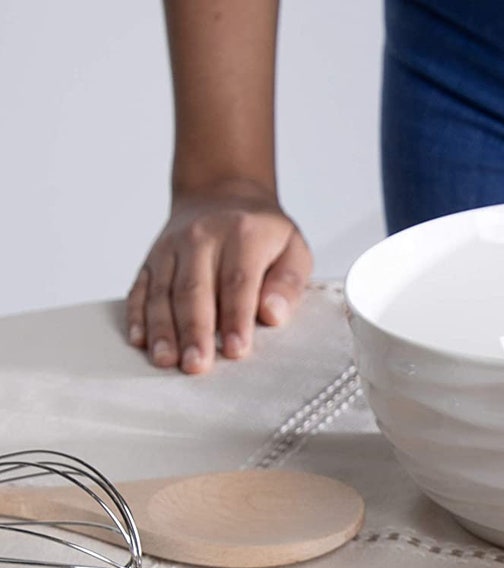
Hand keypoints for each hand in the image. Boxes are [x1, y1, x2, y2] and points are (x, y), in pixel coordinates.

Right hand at [126, 178, 311, 373]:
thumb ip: (288, 282)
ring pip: (163, 291)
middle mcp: (201, 237)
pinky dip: (137, 315)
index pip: (237, 282)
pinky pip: (140, 288)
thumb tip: (273, 314)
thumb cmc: (264, 233)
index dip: (236, 318)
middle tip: (196, 366)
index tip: (236, 351)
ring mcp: (171, 248)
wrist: (221, 193)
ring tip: (166, 361)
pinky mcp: (151, 259)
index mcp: (243, 234)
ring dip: (163, 329)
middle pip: (195, 289)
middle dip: (194, 331)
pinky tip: (139, 341)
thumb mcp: (293, 249)